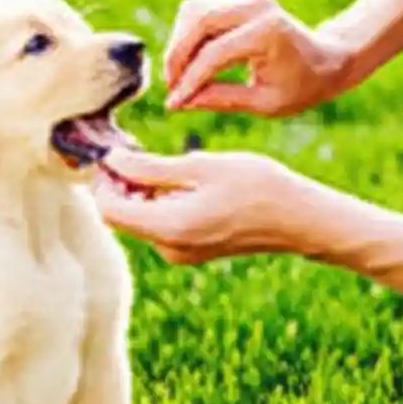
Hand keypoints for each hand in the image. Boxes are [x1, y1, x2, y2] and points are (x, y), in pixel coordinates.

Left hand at [93, 148, 306, 263]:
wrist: (299, 218)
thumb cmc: (256, 186)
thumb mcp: (201, 167)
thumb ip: (150, 167)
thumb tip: (111, 161)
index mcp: (168, 227)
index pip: (108, 207)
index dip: (103, 178)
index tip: (115, 151)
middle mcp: (169, 247)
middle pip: (121, 216)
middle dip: (121, 184)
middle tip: (136, 150)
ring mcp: (181, 253)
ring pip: (142, 218)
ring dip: (143, 191)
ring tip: (169, 163)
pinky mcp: (194, 250)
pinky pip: (162, 225)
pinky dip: (161, 202)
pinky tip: (185, 181)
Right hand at [162, 0, 355, 116]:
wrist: (328, 59)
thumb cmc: (303, 86)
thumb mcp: (266, 103)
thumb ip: (223, 99)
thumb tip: (181, 102)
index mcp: (267, 34)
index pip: (214, 53)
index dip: (190, 80)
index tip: (174, 103)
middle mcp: (256, 8)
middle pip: (198, 21)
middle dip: (177, 55)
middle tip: (172, 87)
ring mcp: (249, 0)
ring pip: (194, 11)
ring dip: (179, 43)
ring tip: (180, 77)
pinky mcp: (241, 1)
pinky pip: (201, 12)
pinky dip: (189, 36)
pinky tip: (191, 63)